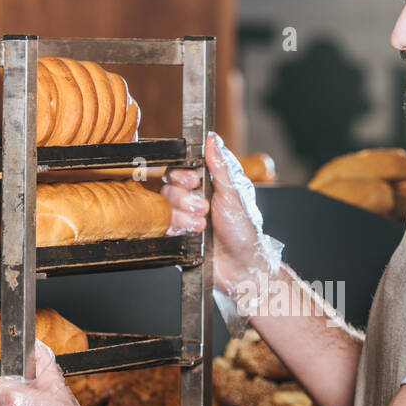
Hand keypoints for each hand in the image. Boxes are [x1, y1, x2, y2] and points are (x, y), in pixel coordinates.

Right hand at [162, 132, 270, 295]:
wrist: (240, 266)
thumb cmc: (243, 232)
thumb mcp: (234, 194)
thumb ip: (220, 167)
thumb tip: (213, 139)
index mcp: (207, 185)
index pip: (182, 169)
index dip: (183, 174)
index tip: (193, 180)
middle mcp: (193, 199)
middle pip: (169, 186)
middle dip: (184, 198)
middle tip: (203, 208)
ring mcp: (183, 217)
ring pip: (164, 206)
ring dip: (183, 215)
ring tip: (202, 225)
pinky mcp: (176, 235)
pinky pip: (162, 225)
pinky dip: (176, 228)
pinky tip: (192, 233)